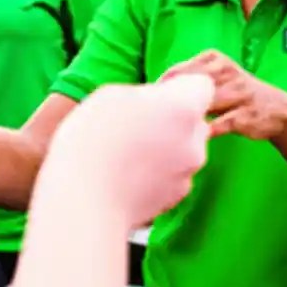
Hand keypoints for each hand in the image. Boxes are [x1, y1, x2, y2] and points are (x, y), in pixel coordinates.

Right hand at [44, 76, 214, 226]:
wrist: (85, 201)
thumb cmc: (92, 142)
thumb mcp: (112, 96)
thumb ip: (145, 95)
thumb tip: (155, 104)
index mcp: (183, 107)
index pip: (201, 85)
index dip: (178, 87)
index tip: (154, 95)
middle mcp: (195, 141)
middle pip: (194, 120)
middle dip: (173, 119)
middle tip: (134, 125)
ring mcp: (187, 173)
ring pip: (184, 150)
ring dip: (164, 148)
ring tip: (125, 154)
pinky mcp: (175, 199)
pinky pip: (173, 177)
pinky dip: (157, 174)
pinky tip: (127, 176)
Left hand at [161, 50, 286, 140]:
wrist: (277, 110)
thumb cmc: (237, 93)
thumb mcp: (217, 76)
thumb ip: (190, 78)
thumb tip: (154, 90)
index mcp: (217, 60)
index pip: (183, 69)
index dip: (164, 85)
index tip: (150, 98)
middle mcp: (228, 73)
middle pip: (193, 84)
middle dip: (173, 98)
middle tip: (155, 113)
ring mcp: (239, 94)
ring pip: (206, 102)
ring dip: (188, 114)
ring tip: (170, 125)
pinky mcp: (245, 116)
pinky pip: (220, 124)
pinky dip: (206, 130)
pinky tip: (194, 136)